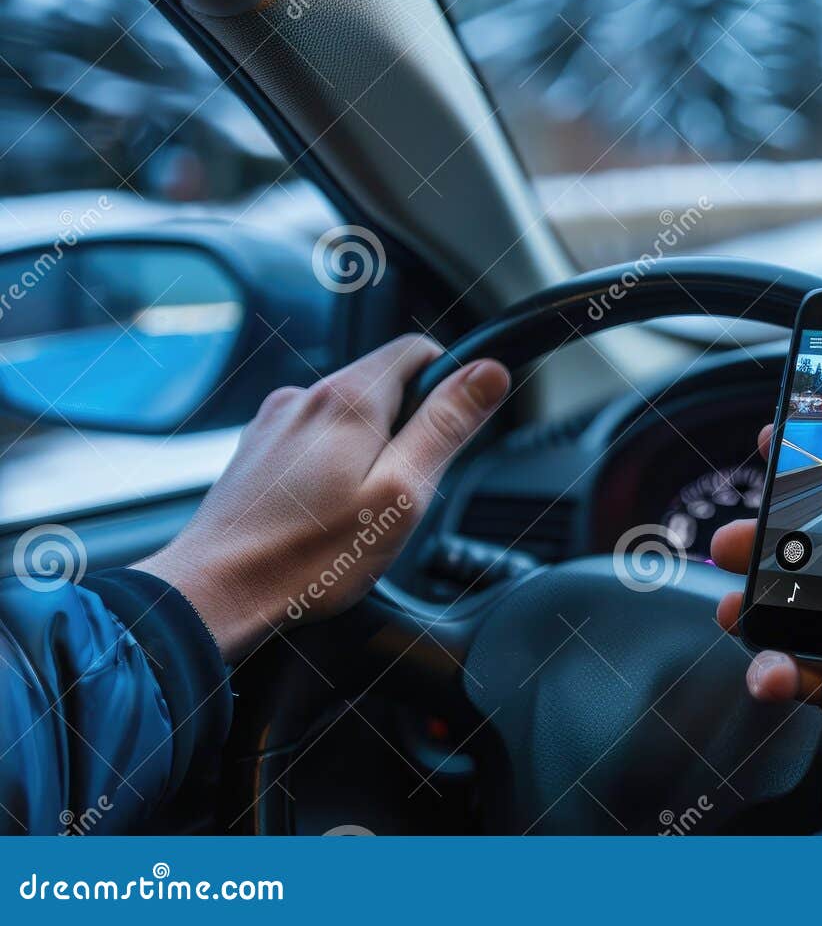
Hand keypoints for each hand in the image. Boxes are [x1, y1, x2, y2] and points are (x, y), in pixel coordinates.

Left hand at [135, 334, 509, 661]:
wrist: (213, 594)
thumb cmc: (307, 558)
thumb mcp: (401, 494)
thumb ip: (446, 427)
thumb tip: (488, 372)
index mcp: (349, 400)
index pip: (419, 349)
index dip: (450, 383)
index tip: (453, 430)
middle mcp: (306, 397)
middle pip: (384, 384)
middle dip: (409, 428)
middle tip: (405, 491)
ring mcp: (275, 423)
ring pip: (348, 415)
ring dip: (369, 450)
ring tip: (361, 511)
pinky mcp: (257, 451)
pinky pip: (314, 440)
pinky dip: (333, 465)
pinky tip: (324, 514)